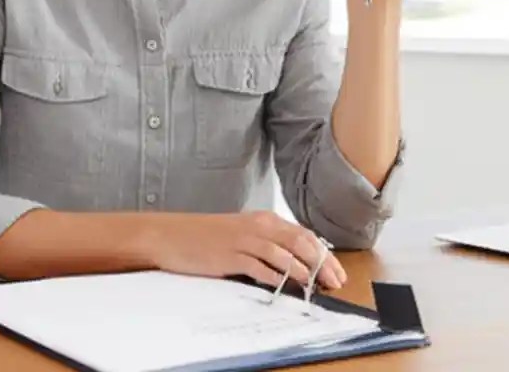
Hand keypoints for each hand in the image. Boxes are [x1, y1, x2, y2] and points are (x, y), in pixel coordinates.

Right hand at [141, 211, 346, 290]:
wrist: (171, 234)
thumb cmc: (207, 236)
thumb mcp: (243, 233)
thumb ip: (268, 243)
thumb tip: (295, 262)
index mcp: (265, 220)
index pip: (305, 235)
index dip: (324, 254)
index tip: (337, 271)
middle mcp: (260, 227)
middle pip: (301, 244)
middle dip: (322, 265)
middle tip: (335, 283)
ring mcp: (245, 240)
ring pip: (285, 255)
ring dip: (304, 272)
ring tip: (317, 287)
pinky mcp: (231, 256)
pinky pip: (261, 267)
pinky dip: (278, 278)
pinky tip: (288, 287)